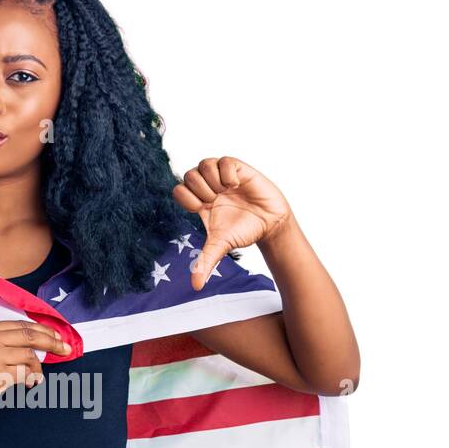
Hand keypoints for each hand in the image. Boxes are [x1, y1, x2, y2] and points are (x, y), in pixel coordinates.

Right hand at [0, 320, 71, 416]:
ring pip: (29, 357)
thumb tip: (41, 340)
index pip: (21, 325)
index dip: (43, 331)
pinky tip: (30, 384)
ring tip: (35, 377)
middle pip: (30, 337)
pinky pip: (25, 373)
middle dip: (52, 343)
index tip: (58, 337)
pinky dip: (32, 379)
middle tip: (65, 349)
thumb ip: (6, 341)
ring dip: (37, 368)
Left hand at [173, 156, 292, 289]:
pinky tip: (236, 184)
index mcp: (199, 202)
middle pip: (188, 175)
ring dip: (212, 180)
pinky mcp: (238, 169)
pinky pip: (224, 160)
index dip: (185, 197)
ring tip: (226, 191)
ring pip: (203, 164)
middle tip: (214, 200)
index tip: (201, 209)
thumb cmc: (243, 231)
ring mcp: (223, 176)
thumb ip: (206, 261)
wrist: (270, 224)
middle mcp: (209, 186)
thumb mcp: (221, 245)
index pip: (179, 190)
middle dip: (199, 189)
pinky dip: (226, 173)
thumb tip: (195, 287)